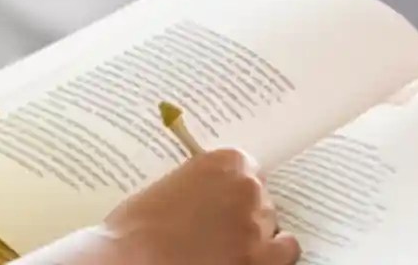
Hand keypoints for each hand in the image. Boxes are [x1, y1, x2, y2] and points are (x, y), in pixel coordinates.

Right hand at [99, 148, 300, 264]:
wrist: (130, 263)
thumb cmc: (136, 231)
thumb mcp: (166, 189)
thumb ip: (198, 185)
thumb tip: (207, 198)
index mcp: (226, 162)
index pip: (246, 169)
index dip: (233, 190)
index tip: (223, 202)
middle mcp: (248, 187)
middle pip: (259, 197)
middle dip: (241, 212)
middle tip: (218, 230)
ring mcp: (257, 223)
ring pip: (271, 223)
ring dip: (255, 233)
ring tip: (230, 247)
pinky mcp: (262, 258)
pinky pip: (287, 250)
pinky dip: (273, 255)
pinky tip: (254, 259)